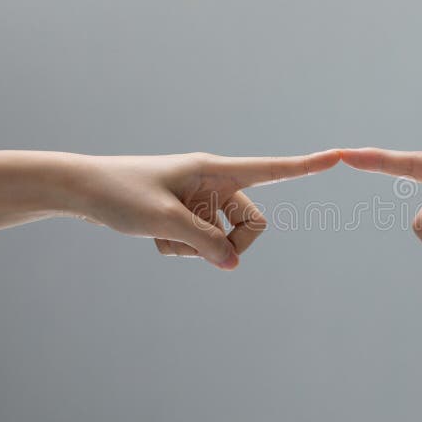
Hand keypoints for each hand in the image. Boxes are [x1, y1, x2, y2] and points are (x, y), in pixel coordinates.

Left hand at [70, 150, 339, 269]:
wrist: (80, 188)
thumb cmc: (119, 193)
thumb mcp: (164, 221)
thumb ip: (205, 243)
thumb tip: (234, 265)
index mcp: (215, 169)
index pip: (271, 168)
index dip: (306, 166)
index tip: (340, 156)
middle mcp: (214, 183)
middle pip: (251, 224)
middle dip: (227, 245)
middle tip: (196, 249)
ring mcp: (201, 201)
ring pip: (221, 240)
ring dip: (193, 248)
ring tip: (159, 234)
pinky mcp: (188, 215)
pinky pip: (199, 244)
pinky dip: (178, 248)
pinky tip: (152, 235)